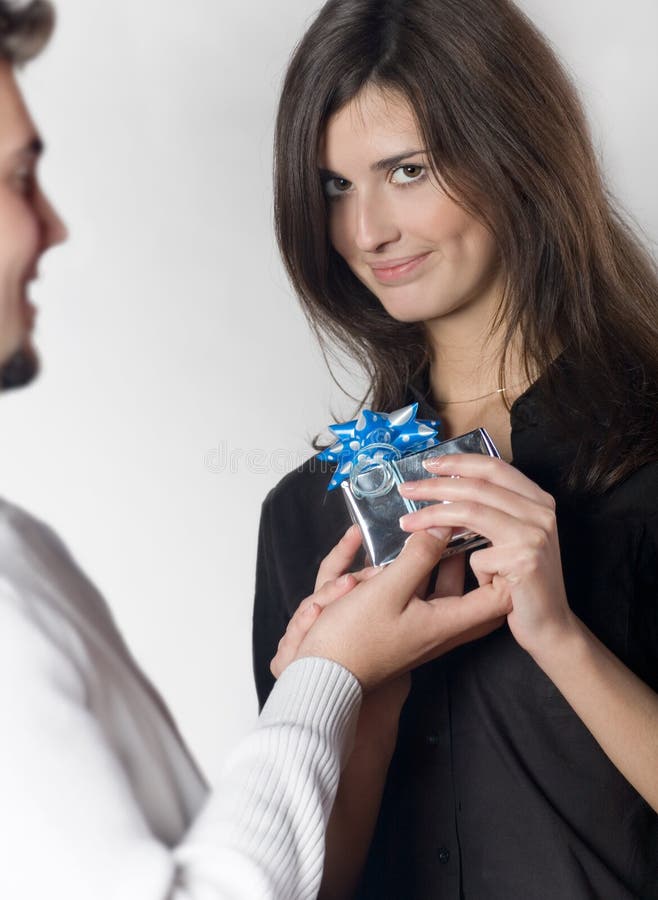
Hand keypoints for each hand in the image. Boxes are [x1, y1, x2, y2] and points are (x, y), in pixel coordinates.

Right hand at [294, 527, 510, 690]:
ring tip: (430, 530)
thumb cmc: (354, 638)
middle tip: (468, 530)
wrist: (322, 675)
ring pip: (446, 589)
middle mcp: (440, 628)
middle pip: (478, 593)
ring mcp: (422, 628)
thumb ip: (418, 556)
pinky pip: (419, 592)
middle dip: (476, 560)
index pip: (499, 599)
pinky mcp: (402, 625)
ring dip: (441, 561)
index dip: (506, 568)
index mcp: (446, 623)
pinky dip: (415, 570)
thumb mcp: (386, 590)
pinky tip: (392, 550)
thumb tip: (443, 526)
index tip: (495, 538)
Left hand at [398, 454, 575, 657]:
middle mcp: (541, 512)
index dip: (459, 462)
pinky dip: (470, 569)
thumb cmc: (522, 584)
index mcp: (537, 501)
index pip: (494, 467)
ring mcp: (534, 535)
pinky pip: (477, 556)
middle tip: (406, 489)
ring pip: (470, 512)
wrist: (550, 627)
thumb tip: (449, 488)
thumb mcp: (512, 539)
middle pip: (477, 486)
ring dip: (432, 516)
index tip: (429, 463)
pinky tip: (481, 582)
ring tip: (406, 522)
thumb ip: (492, 511)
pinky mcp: (524, 560)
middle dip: (436, 485)